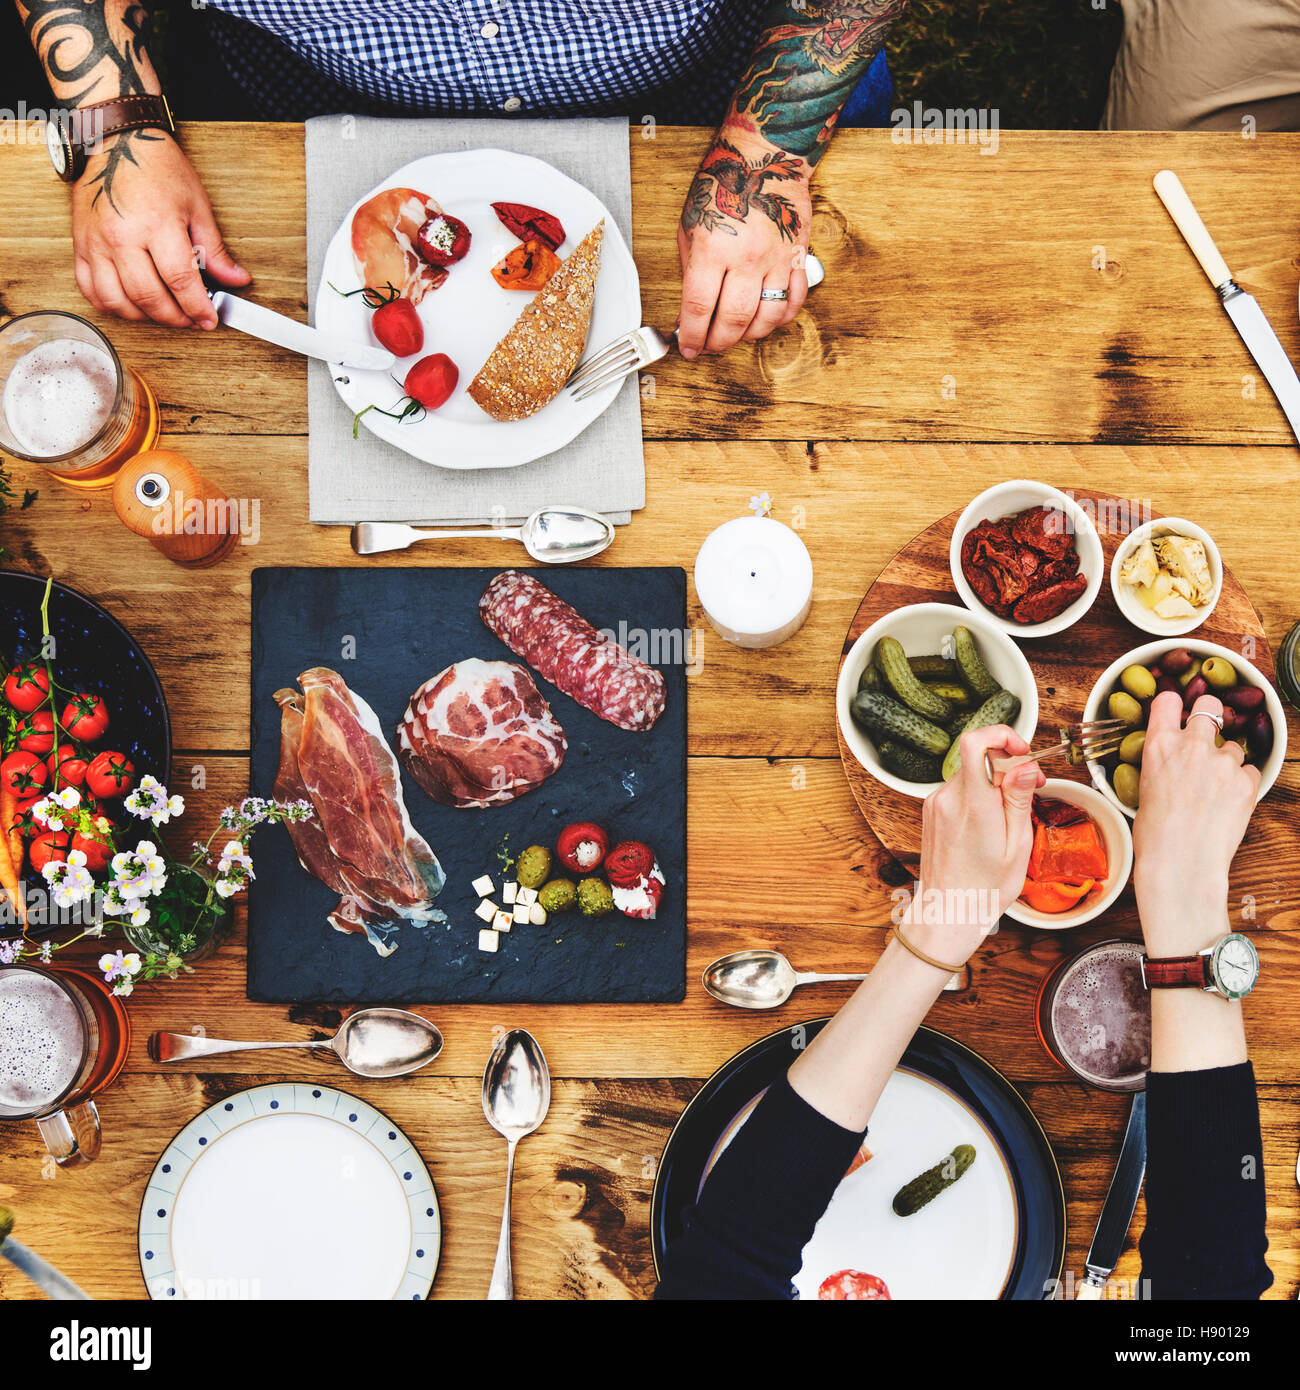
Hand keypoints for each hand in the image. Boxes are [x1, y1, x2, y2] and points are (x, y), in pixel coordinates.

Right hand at [71, 131, 249, 328]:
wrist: (115, 142)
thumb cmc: (156, 168)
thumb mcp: (196, 204)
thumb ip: (214, 248)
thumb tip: (236, 279)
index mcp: (156, 223)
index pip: (180, 280)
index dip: (197, 307)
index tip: (208, 319)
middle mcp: (121, 236)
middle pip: (148, 297)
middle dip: (175, 318)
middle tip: (190, 318)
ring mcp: (96, 242)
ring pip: (117, 300)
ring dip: (144, 316)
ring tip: (164, 312)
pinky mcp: (80, 244)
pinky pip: (90, 289)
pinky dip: (111, 306)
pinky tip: (131, 304)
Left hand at [676, 131, 811, 356]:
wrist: (763, 157)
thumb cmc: (723, 187)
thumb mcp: (690, 226)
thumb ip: (690, 273)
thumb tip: (689, 313)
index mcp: (712, 248)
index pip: (699, 307)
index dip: (691, 335)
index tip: (688, 347)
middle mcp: (745, 257)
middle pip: (732, 321)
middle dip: (717, 343)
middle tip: (709, 345)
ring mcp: (775, 260)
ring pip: (765, 319)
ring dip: (747, 336)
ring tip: (734, 334)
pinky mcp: (797, 258)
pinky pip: (792, 303)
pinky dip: (778, 319)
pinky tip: (764, 318)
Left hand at [913, 726, 1043, 960]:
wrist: (948, 912)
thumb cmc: (985, 888)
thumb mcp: (1017, 845)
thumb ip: (1018, 800)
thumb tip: (1023, 766)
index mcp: (973, 806)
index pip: (975, 743)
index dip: (1001, 734)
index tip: (1022, 750)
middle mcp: (948, 799)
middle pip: (979, 757)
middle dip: (1009, 765)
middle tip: (1032, 787)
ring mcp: (936, 803)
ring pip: (971, 773)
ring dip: (994, 782)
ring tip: (1011, 812)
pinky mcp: (931, 810)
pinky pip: (959, 789)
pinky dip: (978, 794)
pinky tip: (990, 821)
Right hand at [1133, 691, 1259, 954]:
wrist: (1181, 864)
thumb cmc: (1154, 836)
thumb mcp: (1144, 791)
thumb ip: (1160, 765)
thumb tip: (1170, 762)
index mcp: (1158, 746)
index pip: (1167, 700)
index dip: (1174, 704)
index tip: (1177, 710)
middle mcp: (1191, 746)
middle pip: (1209, 705)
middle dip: (1210, 714)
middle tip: (1207, 734)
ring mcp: (1222, 762)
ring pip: (1232, 746)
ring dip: (1226, 760)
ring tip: (1215, 789)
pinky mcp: (1246, 782)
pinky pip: (1249, 771)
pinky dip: (1242, 782)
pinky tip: (1229, 802)